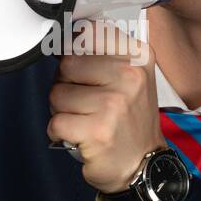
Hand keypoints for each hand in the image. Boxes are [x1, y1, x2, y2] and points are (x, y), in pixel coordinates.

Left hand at [47, 20, 164, 193]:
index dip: (74, 48)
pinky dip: (60, 132)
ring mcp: (114, 104)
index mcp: (138, 57)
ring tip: (84, 119)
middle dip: (66, 84)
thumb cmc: (130, 121)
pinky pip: (56, 121)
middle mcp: (129, 77)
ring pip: (57, 93)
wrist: (143, 166)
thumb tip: (63, 39)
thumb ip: (102, 53)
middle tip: (84, 102)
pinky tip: (79, 135)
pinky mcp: (97, 130)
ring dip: (62, 110)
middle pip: (67, 64)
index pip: (89, 33)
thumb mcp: (129, 77)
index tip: (79, 66)